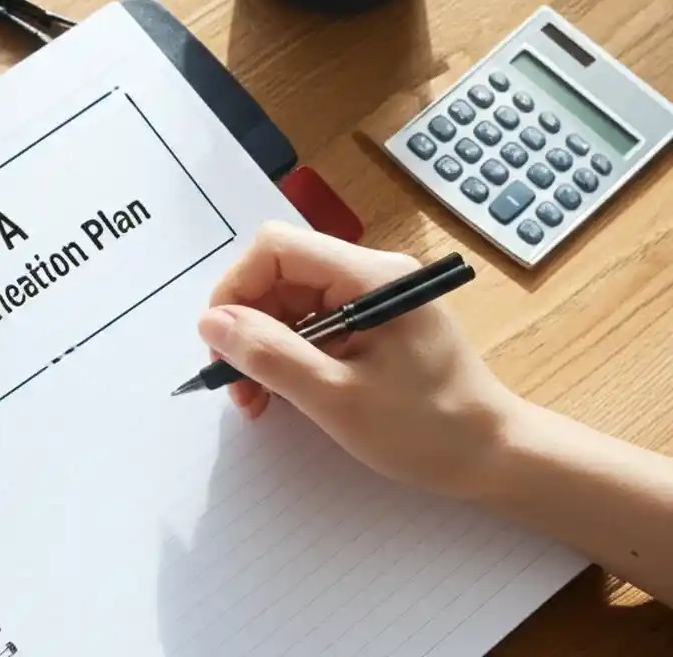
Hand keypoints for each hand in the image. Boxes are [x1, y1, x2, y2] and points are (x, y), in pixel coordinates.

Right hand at [198, 222, 519, 499]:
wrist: (493, 456)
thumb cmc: (427, 430)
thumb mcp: (337, 397)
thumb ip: (270, 355)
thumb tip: (212, 322)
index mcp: (370, 276)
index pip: (276, 249)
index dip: (236, 289)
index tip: (221, 344)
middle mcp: (371, 273)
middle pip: (279, 275)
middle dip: (246, 328)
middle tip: (237, 386)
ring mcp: (373, 297)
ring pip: (289, 303)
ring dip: (262, 348)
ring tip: (257, 400)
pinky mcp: (373, 323)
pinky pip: (311, 324)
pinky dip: (287, 357)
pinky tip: (282, 394)